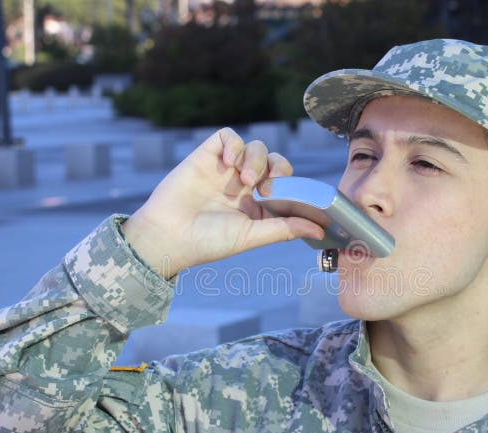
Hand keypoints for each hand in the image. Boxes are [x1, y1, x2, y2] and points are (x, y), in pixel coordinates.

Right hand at [122, 128, 324, 278]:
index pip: (288, 186)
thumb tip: (319, 229)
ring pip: (256, 147)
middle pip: (276, 162)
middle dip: (279, 170)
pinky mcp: (208, 155)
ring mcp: (226, 169)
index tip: (300, 198)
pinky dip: (235, 144)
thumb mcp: (251, 236)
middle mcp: (245, 185)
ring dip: (257, 159)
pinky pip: (229, 136)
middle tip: (268, 188)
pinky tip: (229, 162)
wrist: (167, 236)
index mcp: (258, 206)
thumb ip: (284, 228)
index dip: (297, 188)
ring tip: (244, 181)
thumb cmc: (208, 242)